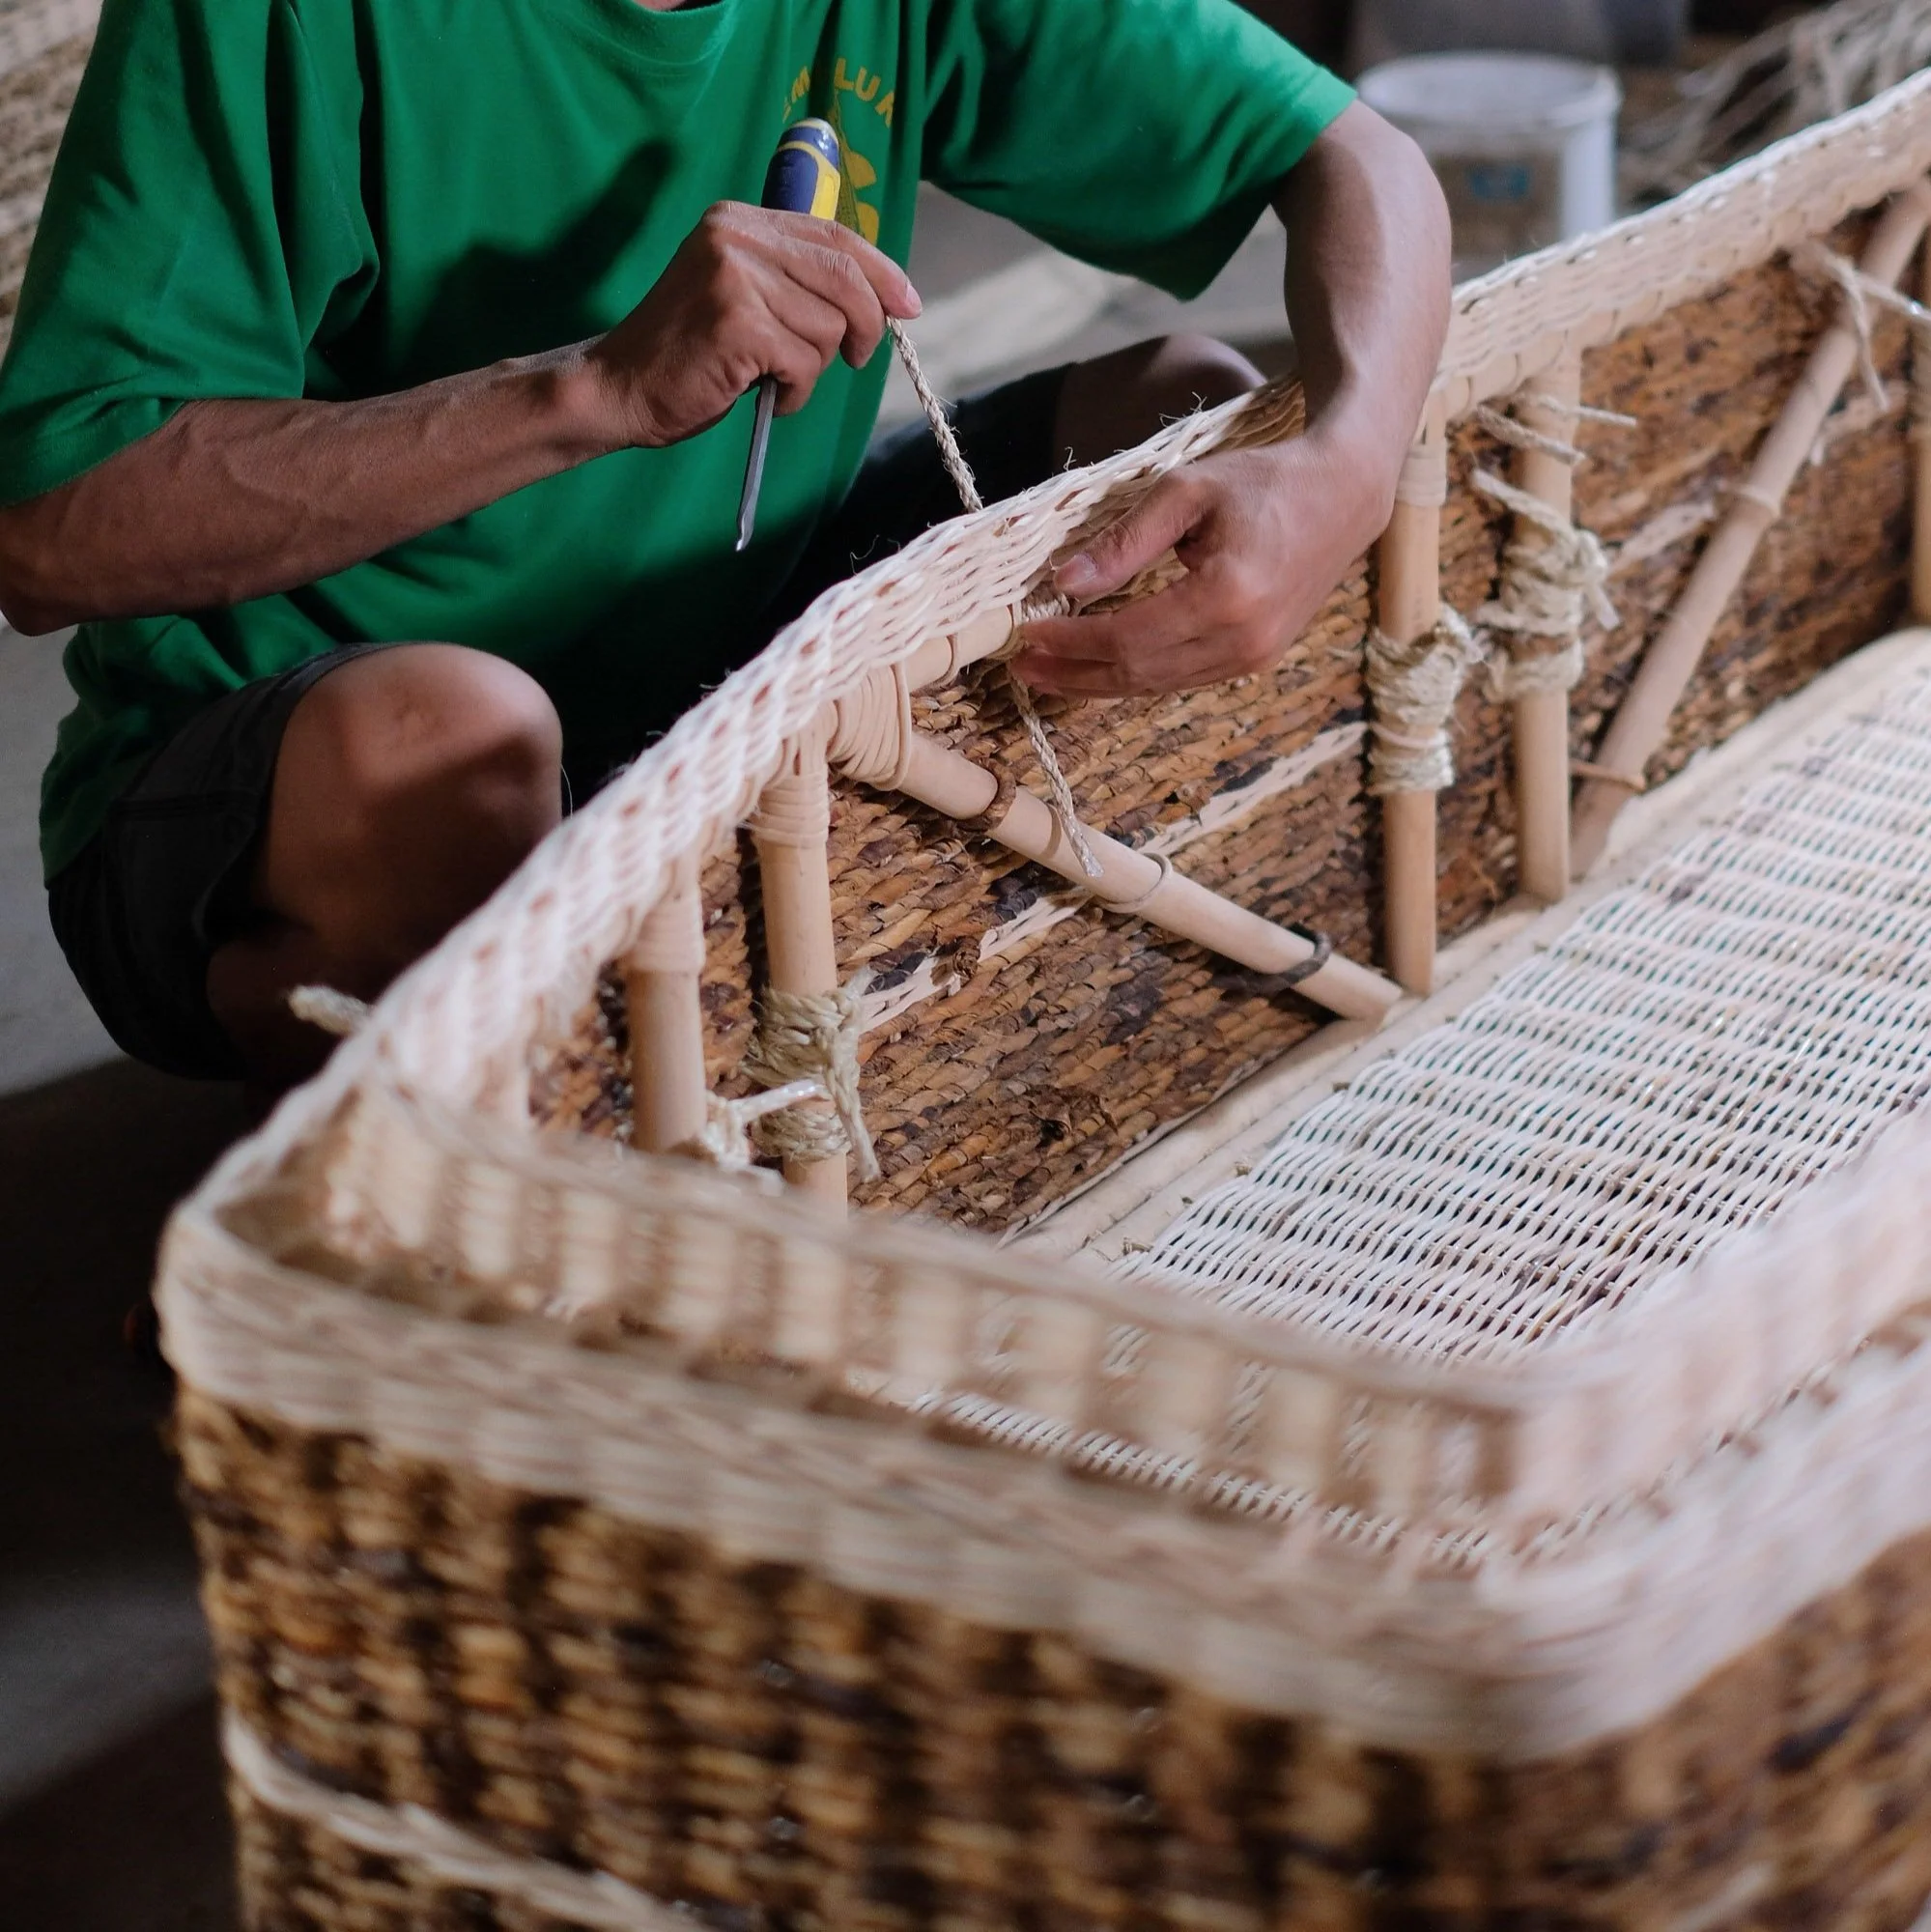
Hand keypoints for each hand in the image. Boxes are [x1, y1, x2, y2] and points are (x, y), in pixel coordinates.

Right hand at [584, 203, 921, 449]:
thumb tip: (882, 295)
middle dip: (864, 326)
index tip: (908, 305)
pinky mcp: (737, 323)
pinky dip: (797, 390)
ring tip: (776, 375)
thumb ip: (796, 280)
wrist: (621, 386)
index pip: (835, 235)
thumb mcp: (743, 295)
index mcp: (741, 219)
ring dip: (816, 366)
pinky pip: (805, 363)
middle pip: (845, 279)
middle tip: (853, 358)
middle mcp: (737, 236)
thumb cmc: (690, 352)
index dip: (882, 272)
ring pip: (829, 326)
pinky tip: (768, 394)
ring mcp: (735, 277)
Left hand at [1013, 433, 1392, 698]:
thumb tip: (1065, 581)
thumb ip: (1125, 541)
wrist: (1343, 496)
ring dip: (1099, 683)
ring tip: (1050, 673)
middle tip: (1023, 667)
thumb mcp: (1187, 491)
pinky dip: (1136, 676)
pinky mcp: (1257, 659)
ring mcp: (1255, 656)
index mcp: (1226, 595)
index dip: (1072, 640)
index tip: (1028, 632)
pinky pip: (1182, 678)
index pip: (1127, 636)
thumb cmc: (1264, 481)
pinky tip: (1100, 668)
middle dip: (1075, 673)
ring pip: (1158, 685)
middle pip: (1138, 673)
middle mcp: (1243, 639)